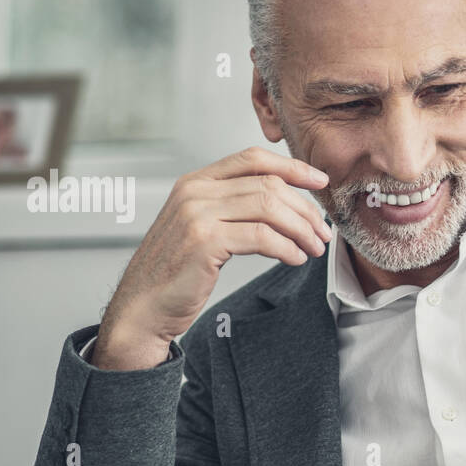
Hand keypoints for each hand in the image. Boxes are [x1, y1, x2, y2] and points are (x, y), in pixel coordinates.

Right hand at [91, 147, 330, 369]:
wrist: (142, 307)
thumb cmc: (176, 273)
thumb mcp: (202, 228)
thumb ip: (232, 208)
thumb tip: (284, 204)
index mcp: (196, 182)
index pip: (253, 158)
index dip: (292, 167)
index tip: (320, 181)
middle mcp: (195, 191)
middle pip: (268, 184)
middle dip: (304, 209)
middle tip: (322, 233)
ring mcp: (197, 214)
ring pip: (269, 207)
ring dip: (300, 229)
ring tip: (313, 248)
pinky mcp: (204, 241)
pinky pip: (262, 236)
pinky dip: (286, 247)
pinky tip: (295, 258)